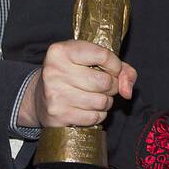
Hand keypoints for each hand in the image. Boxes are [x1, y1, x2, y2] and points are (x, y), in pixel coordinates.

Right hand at [17, 40, 136, 128]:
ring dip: (105, 101)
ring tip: (95, 96)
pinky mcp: (58, 115)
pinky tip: (87, 108)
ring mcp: (54, 94)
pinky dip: (97, 115)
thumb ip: (121, 69)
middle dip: (112, 86)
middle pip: (105, 82)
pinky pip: (94, 117)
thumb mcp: (92, 60)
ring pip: (102, 102)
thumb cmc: (73, 74)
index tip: (112, 69)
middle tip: (104, 85)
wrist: (40, 97)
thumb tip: (128, 91)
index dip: (116, 65)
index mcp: (61, 51)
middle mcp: (54, 71)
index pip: (103, 55)